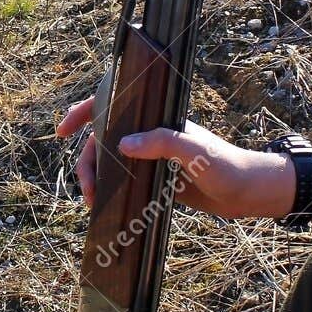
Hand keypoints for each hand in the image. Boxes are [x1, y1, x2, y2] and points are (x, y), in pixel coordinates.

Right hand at [56, 96, 296, 218]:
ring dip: (96, 180)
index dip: (84, 112)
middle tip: (88, 189)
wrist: (248, 193)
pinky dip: (110, 191)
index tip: (63, 129)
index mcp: (157, 120)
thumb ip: (163, 143)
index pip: (114, 106)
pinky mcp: (155, 179)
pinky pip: (123, 181)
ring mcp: (151, 158)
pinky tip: (105, 206)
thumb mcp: (196, 152)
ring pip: (110, 163)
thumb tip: (123, 145)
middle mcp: (150, 135)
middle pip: (103, 140)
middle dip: (87, 161)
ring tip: (94, 202)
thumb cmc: (228, 166)